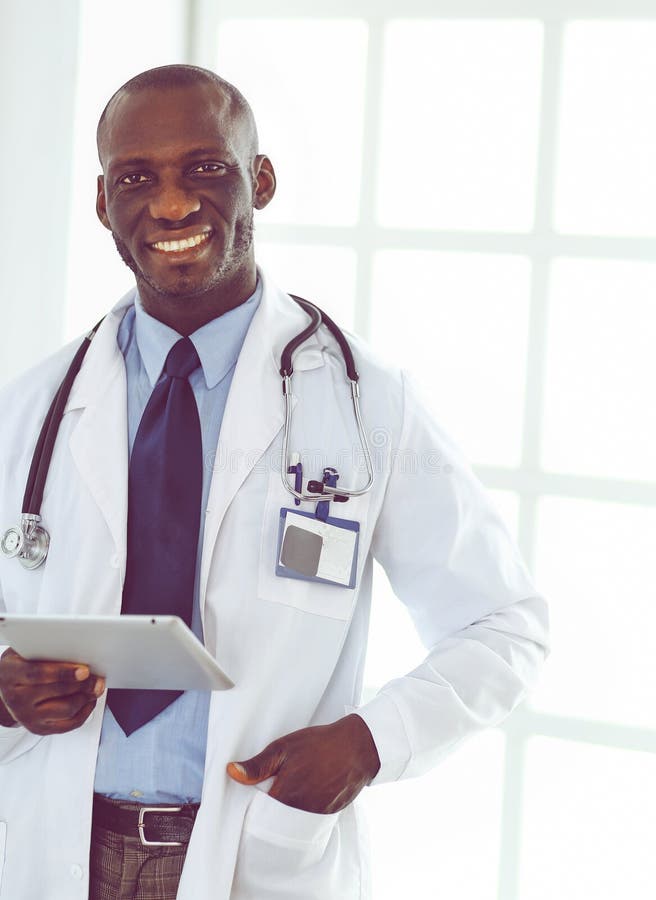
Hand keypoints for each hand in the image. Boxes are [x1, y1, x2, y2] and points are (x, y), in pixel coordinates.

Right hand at [0, 648, 104, 734]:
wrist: (4, 689)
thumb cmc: (20, 664)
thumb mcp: (24, 652)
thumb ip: (46, 651)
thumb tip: (78, 650)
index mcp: (12, 675)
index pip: (38, 674)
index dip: (63, 672)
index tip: (84, 670)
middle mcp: (17, 699)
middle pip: (57, 692)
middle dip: (83, 685)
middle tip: (98, 678)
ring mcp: (28, 717)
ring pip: (66, 710)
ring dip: (86, 697)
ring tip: (96, 686)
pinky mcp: (39, 729)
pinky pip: (68, 724)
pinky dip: (84, 712)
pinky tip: (90, 700)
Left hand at [227, 714, 380, 813]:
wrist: (357, 747)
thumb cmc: (319, 745)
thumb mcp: (283, 748)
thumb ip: (257, 765)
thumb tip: (231, 772)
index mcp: (284, 797)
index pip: (257, 812)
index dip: (252, 802)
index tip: (254, 790)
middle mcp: (299, 813)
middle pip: (274, 819)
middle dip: (269, 806)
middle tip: (273, 785)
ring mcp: (315, 816)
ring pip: (291, 820)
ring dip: (286, 807)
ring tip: (291, 785)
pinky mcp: (327, 815)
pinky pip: (307, 818)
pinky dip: (302, 807)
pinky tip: (306, 788)